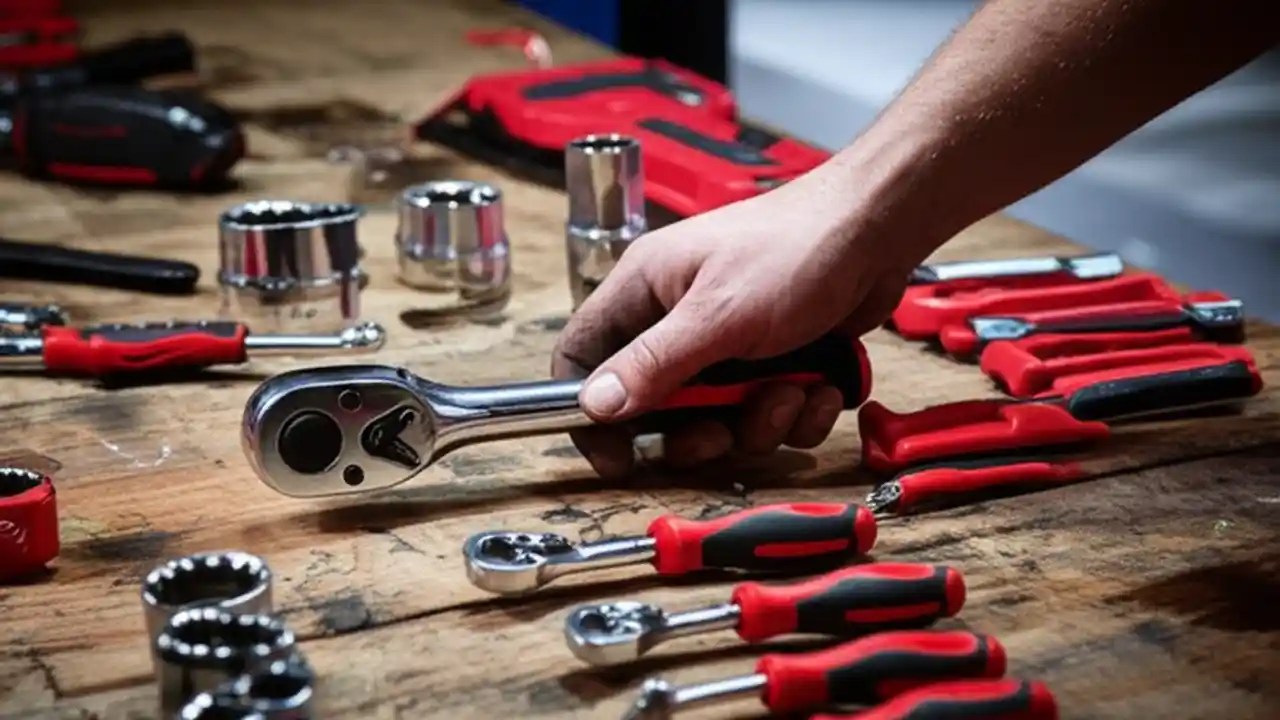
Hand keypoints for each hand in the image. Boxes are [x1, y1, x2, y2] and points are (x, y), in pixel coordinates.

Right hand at [552, 165, 934, 477]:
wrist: (880, 232)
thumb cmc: (798, 247)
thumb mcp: (718, 315)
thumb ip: (654, 364)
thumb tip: (593, 405)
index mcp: (644, 291)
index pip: (583, 356)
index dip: (591, 410)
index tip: (618, 455)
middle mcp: (678, 319)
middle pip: (656, 407)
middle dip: (699, 429)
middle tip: (725, 426)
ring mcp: (726, 342)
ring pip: (718, 419)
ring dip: (758, 421)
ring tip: (791, 388)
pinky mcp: (771, 360)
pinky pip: (766, 414)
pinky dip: (796, 411)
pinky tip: (820, 384)